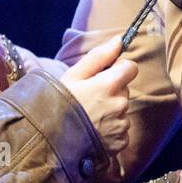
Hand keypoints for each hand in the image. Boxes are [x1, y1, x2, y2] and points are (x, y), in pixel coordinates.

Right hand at [60, 36, 135, 156]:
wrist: (50, 140)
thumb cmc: (58, 104)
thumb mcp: (73, 75)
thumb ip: (99, 56)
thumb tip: (119, 40)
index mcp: (109, 85)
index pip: (131, 68)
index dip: (118, 68)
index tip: (104, 75)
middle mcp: (120, 105)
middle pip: (124, 89)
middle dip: (111, 91)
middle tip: (89, 98)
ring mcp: (121, 125)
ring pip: (122, 110)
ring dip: (111, 111)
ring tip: (89, 117)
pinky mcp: (121, 142)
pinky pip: (121, 130)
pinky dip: (111, 130)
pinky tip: (93, 130)